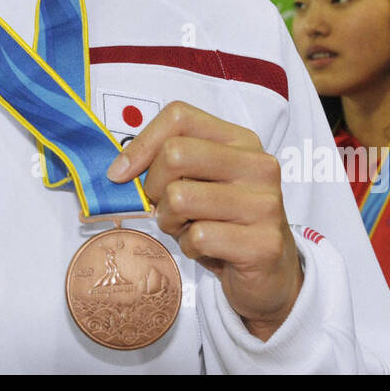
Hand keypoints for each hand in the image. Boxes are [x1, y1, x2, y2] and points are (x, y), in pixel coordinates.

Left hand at [106, 101, 302, 339]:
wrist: (270, 274)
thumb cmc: (223, 221)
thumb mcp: (198, 181)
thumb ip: (167, 162)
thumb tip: (119, 170)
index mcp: (241, 140)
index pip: (180, 116)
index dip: (141, 144)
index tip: (121, 173)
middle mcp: (258, 164)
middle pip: (175, 153)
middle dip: (154, 187)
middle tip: (165, 208)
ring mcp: (265, 203)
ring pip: (180, 197)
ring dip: (170, 221)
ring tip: (188, 229)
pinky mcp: (264, 242)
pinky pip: (199, 237)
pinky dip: (190, 247)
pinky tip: (206, 249)